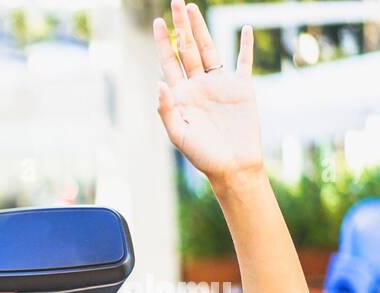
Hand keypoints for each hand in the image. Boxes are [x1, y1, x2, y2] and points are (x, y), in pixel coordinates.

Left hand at [154, 2, 263, 185]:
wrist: (233, 165)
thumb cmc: (203, 155)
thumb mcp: (178, 135)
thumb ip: (166, 110)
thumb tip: (159, 84)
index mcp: (180, 96)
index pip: (169, 62)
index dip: (165, 42)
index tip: (159, 22)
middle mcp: (198, 86)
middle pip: (188, 49)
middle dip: (181, 27)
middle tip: (176, 3)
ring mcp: (220, 85)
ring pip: (210, 49)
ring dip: (202, 29)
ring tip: (194, 8)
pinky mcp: (242, 88)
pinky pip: (243, 62)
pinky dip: (245, 45)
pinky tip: (245, 29)